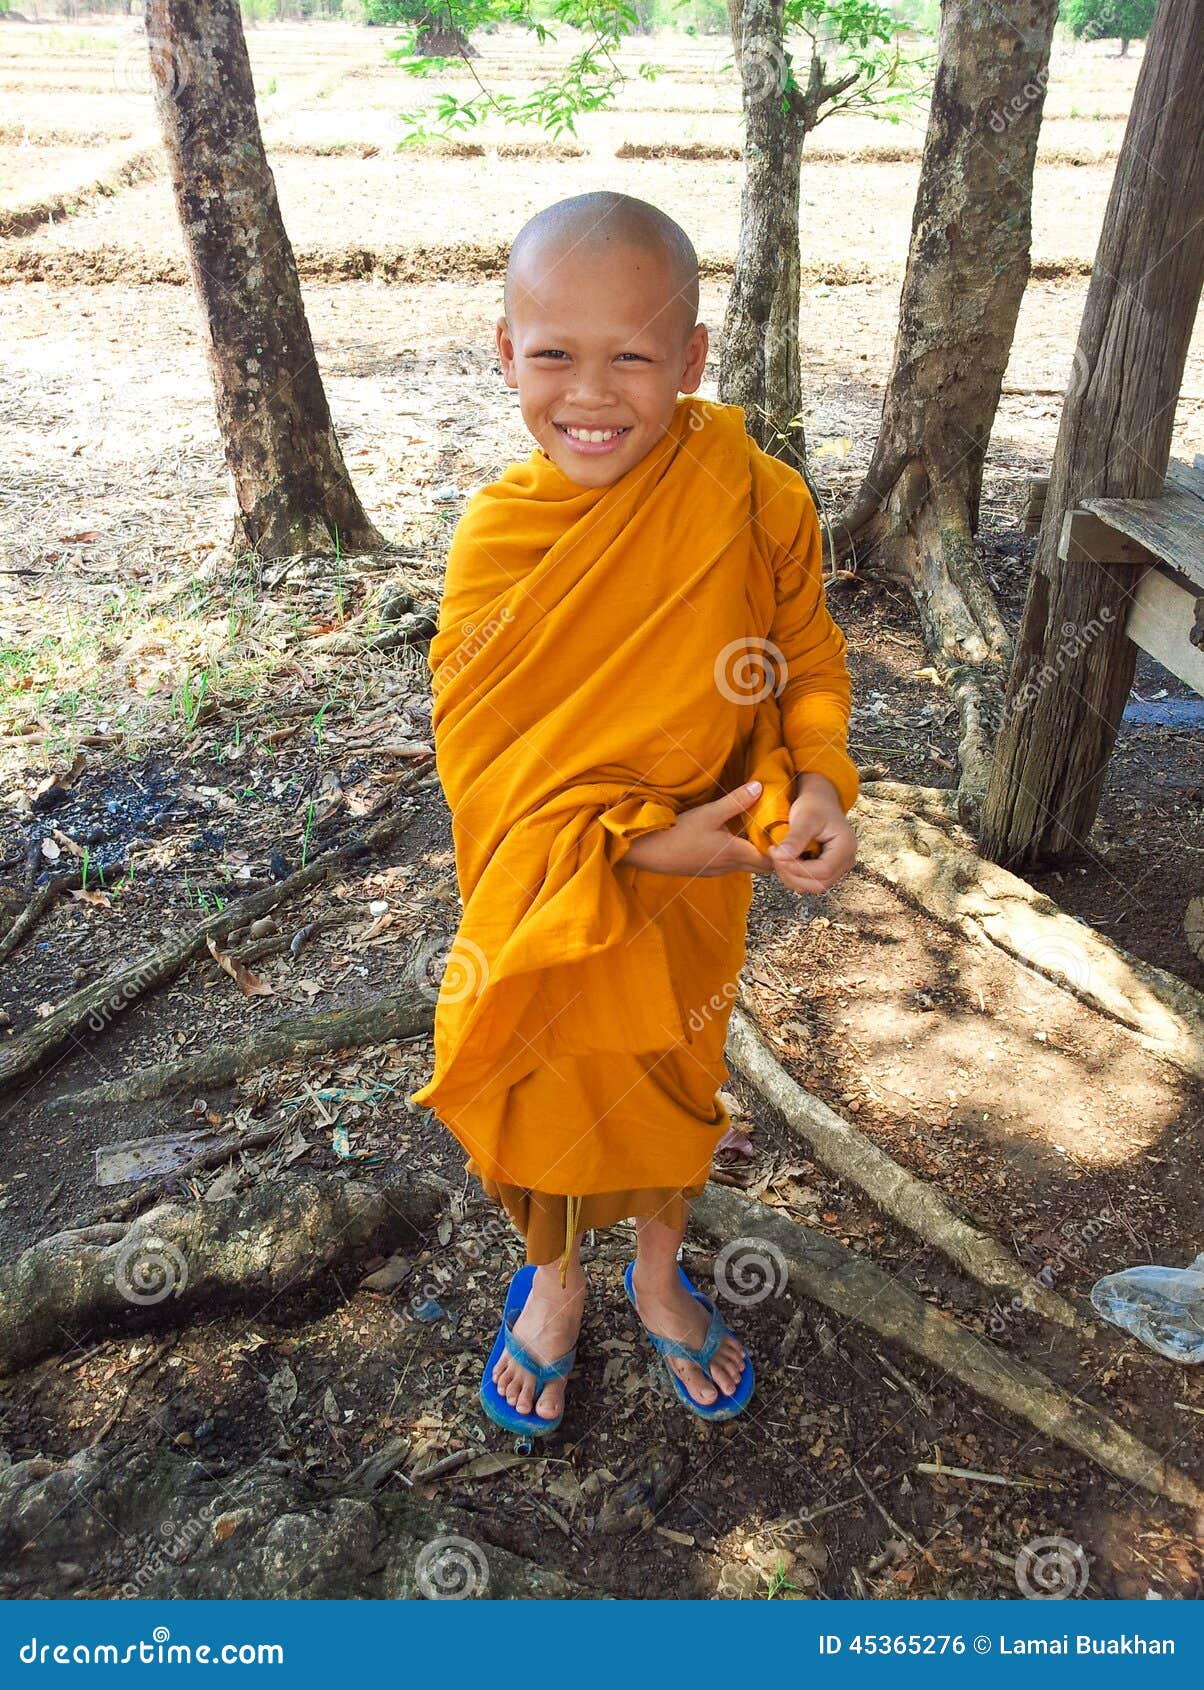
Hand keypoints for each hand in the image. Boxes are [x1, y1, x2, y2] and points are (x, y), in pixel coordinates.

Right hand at [622, 781, 773, 877]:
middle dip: (773, 854)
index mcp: (736, 853)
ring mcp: (718, 869)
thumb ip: (736, 801)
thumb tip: (760, 786)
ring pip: (747, 866)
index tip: (788, 835)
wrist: (649, 853)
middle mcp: (731, 866)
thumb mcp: (709, 813)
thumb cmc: (679, 834)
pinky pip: (733, 864)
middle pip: (762, 867)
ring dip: (756, 854)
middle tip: (779, 835)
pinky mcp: (707, 868)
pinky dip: (741, 854)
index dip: (781, 851)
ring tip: (761, 834)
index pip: (770, 860)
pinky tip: (735, 839)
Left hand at [767, 772, 856, 895]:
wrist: (819, 801)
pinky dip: (794, 876)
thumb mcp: (805, 818)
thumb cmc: (815, 805)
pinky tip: (786, 860)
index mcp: (845, 848)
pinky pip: (809, 882)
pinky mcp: (826, 870)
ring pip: (813, 886)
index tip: (777, 855)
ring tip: (779, 857)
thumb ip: (795, 838)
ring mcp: (837, 868)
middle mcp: (845, 861)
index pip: (823, 871)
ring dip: (791, 877)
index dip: (798, 868)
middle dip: (793, 874)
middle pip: (819, 884)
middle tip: (776, 857)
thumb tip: (782, 857)